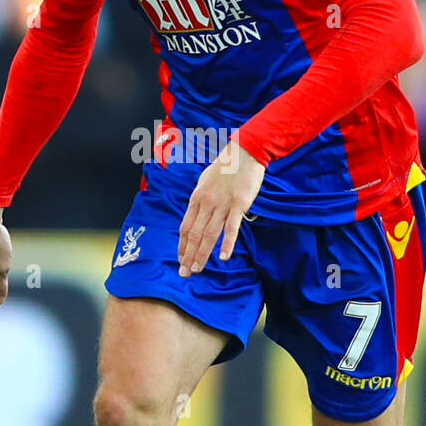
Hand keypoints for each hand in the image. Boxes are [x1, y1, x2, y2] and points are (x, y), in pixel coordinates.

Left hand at [177, 140, 265, 275]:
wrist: (244, 152)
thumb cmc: (225, 166)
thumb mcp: (205, 181)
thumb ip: (200, 199)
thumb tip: (195, 213)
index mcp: (196, 198)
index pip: (185, 227)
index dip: (182, 245)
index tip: (181, 260)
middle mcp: (206, 203)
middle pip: (194, 234)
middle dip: (188, 255)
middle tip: (185, 273)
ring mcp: (222, 205)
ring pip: (209, 234)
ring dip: (202, 254)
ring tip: (197, 269)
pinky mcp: (239, 205)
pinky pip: (231, 227)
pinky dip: (227, 243)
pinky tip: (223, 257)